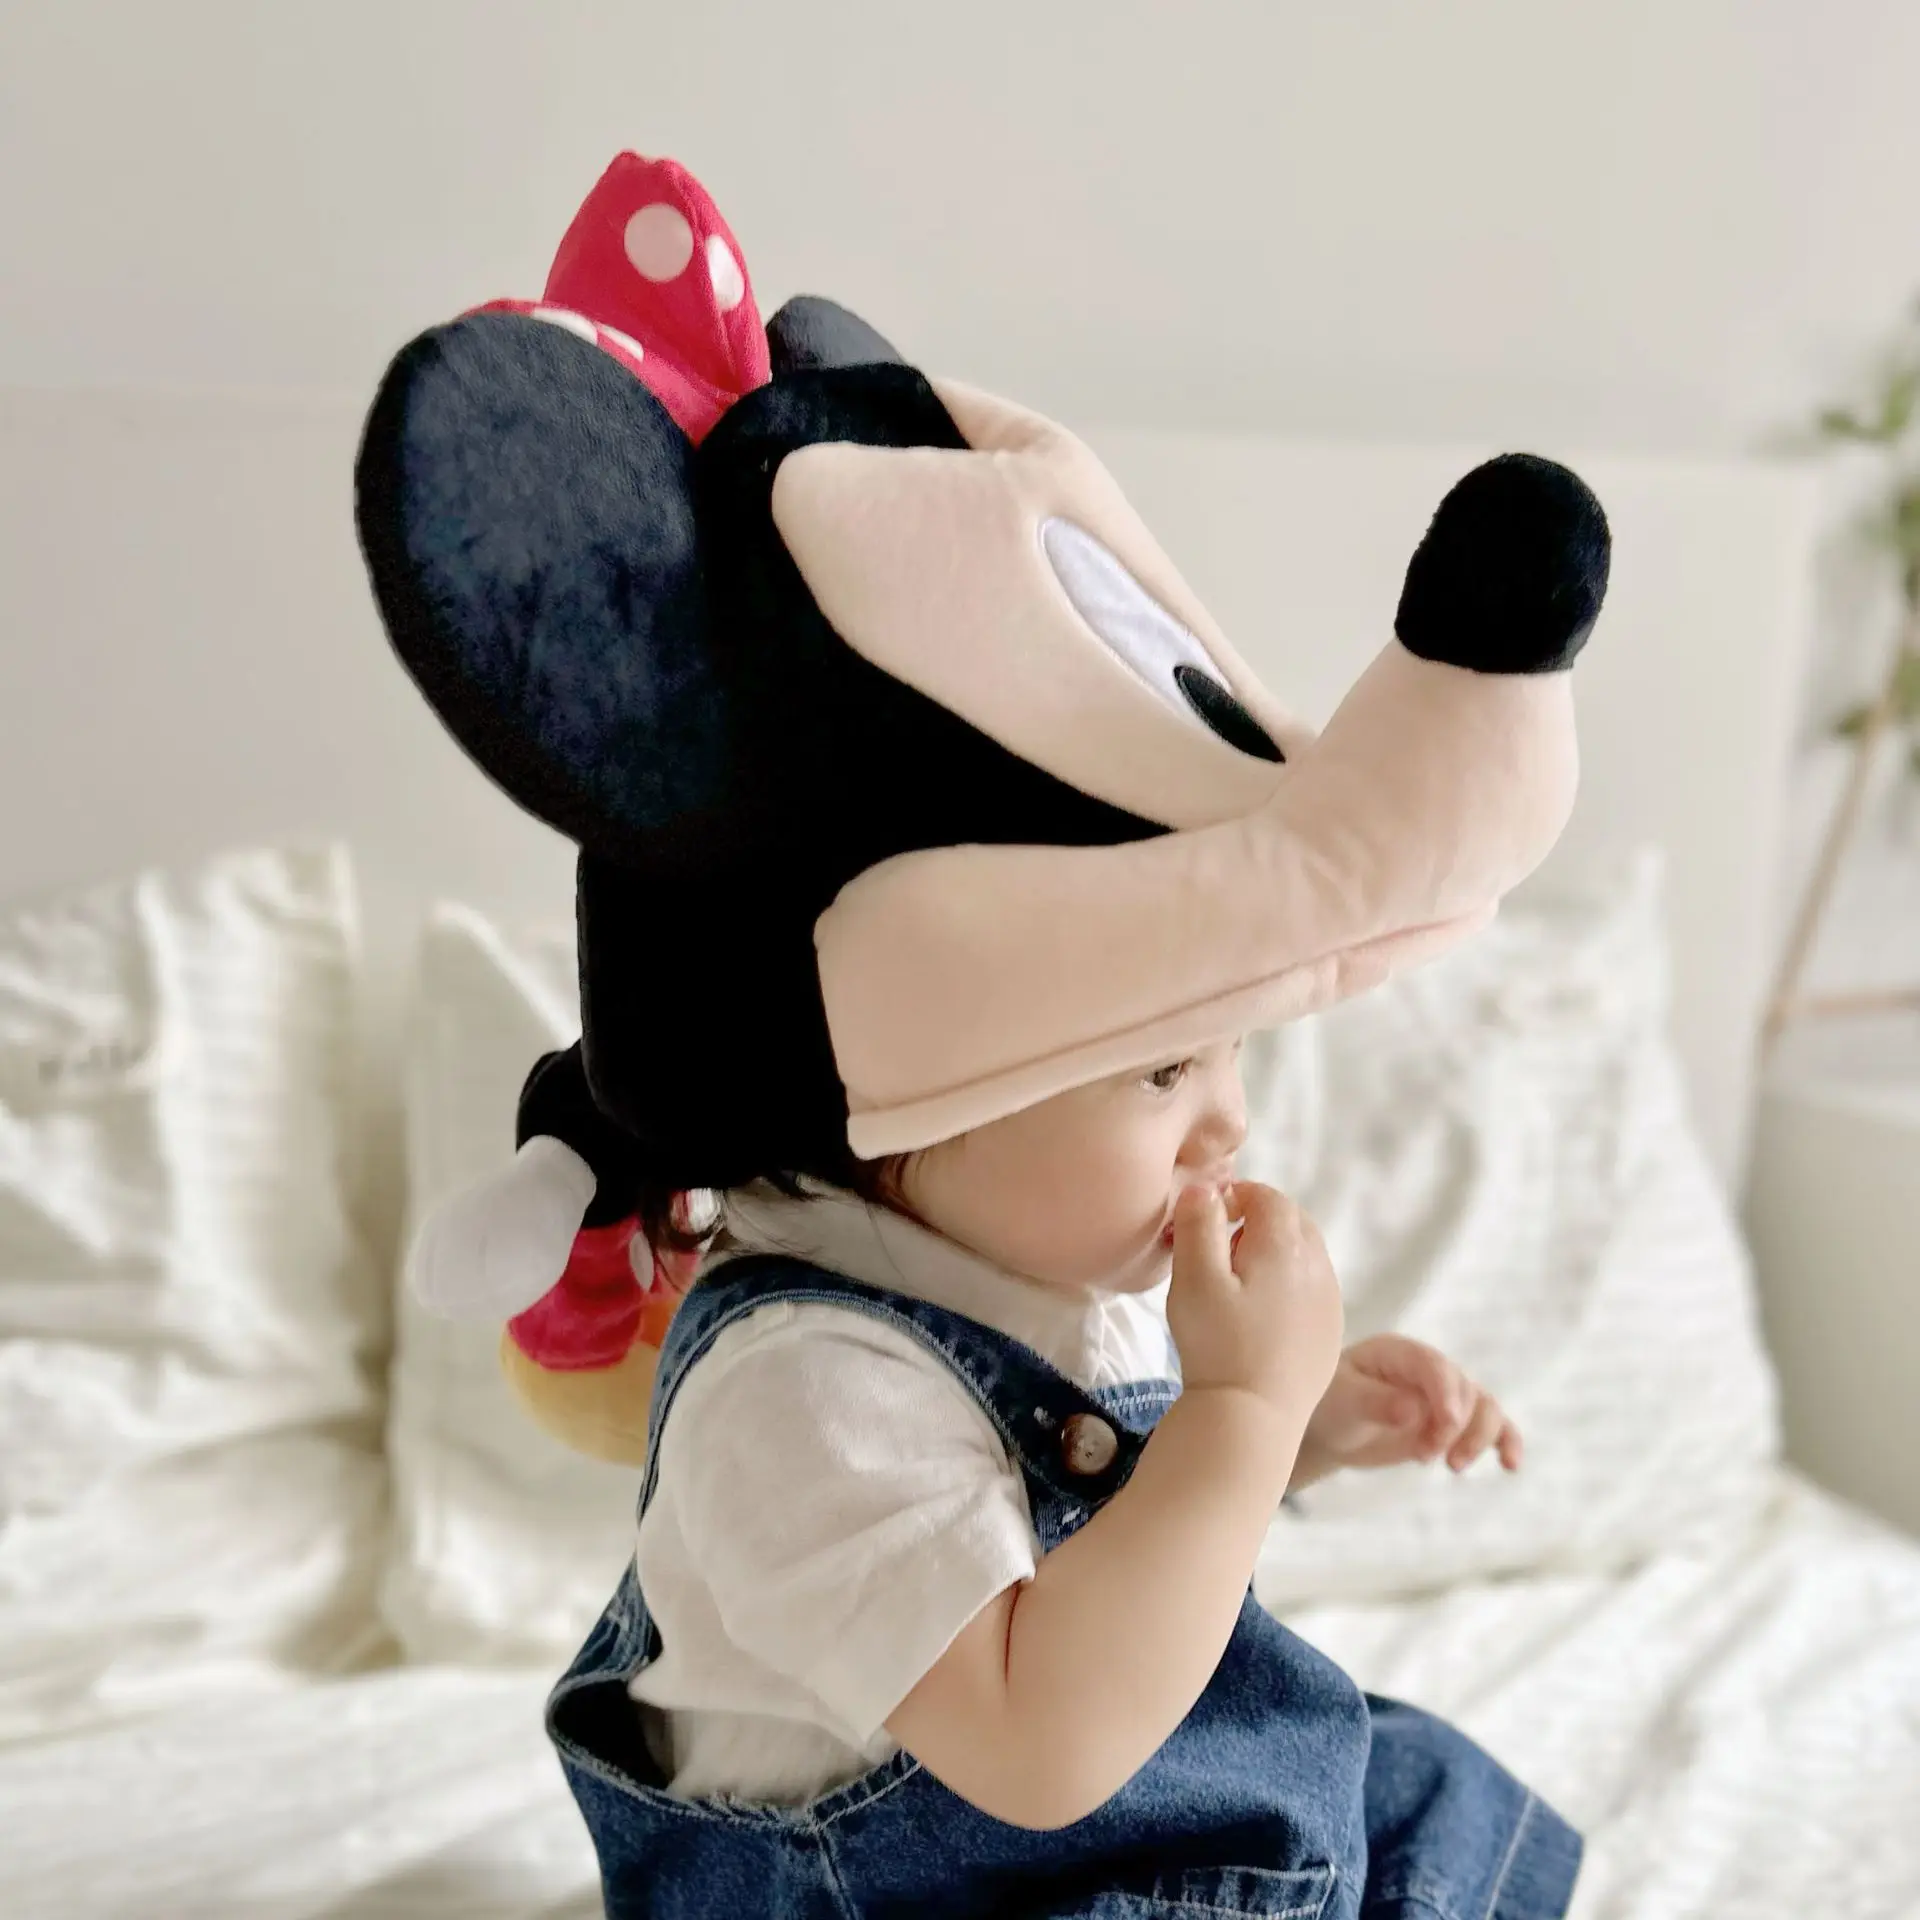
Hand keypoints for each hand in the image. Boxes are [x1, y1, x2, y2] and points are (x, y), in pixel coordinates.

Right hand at [1167, 1181, 1343, 1420]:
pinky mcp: (1330, 1334)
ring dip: (1276, 1253)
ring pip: (1307, 1256)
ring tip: (1238, 1285)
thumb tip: (1204, 1188)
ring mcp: (1330, 1303)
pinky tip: (1261, 1317)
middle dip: (1258, 1221)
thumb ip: (1198, 1224)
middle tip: (1220, 1249)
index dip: (1235, 1196)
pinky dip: (1290, 1286)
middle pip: (1293, 1222)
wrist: (1251, 1418)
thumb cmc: (1217, 1344)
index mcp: (1286, 1246)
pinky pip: (1314, 1291)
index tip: (1205, 1219)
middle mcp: (1319, 1267)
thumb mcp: (1193, 1277)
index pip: (1268, 1196)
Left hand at [1290, 1334, 1522, 1488]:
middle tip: (1424, 1457)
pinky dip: (1505, 1442)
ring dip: (1480, 1438)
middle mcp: (1428, 1370)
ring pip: (1485, 1407)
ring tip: (1453, 1466)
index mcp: (1398, 1353)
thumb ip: (1375, 1403)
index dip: (1446, 1394)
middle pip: (1465, 1389)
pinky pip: (1491, 1427)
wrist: (1329, 1428)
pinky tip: (1510, 1464)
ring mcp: (1445, 1396)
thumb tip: (1412, 1410)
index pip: (1434, 1366)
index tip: (1448, 1425)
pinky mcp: (1453, 1423)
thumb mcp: (1342, 1402)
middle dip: (1453, 1427)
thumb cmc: (1329, 1405)